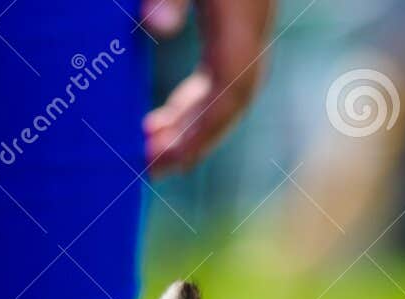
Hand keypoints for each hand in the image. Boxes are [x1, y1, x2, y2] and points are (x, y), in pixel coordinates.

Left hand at [142, 0, 275, 174]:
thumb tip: (159, 27)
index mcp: (241, 24)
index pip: (232, 90)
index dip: (206, 131)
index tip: (175, 162)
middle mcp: (254, 31)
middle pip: (232, 101)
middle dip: (196, 141)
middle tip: (152, 169)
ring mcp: (249, 29)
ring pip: (228, 93)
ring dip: (192, 126)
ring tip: (150, 150)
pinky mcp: (239, 24)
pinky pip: (222, 78)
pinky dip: (195, 104)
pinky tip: (164, 120)